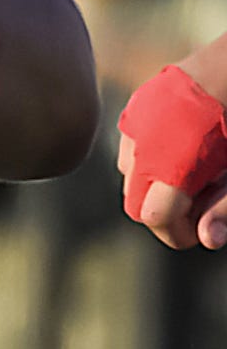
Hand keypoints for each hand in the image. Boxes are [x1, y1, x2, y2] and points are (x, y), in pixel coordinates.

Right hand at [118, 57, 226, 250]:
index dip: (177, 233)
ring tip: (196, 175)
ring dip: (155, 187)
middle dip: (164, 215)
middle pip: (135, 204)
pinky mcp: (135, 107)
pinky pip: (131, 147)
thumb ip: (226, 206)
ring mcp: (135, 123)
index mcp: (174, 161)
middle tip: (201, 206)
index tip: (203, 230)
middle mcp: (144, 144)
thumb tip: (207, 241)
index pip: (154, 217)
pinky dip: (149, 160)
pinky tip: (185, 149)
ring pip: (130, 177)